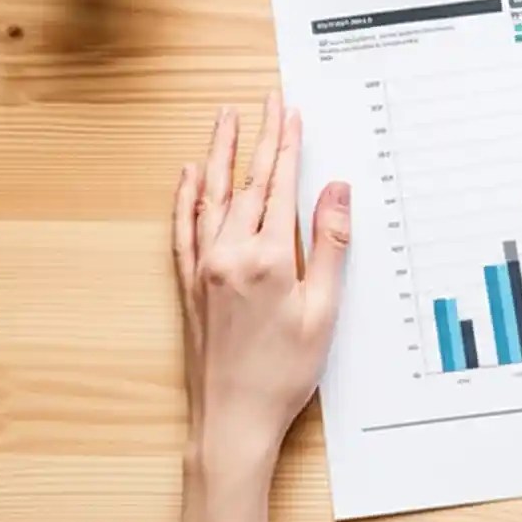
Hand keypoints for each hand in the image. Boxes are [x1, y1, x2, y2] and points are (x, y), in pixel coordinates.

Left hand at [172, 94, 350, 521]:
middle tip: (265, 102)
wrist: (233, 419)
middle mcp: (229, 255)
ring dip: (218, 155)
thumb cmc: (284, 373)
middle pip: (246, 183)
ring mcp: (204, 268)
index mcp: (268, 258)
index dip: (287, 146)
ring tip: (224, 120)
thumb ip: (331, 245)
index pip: (280, 187)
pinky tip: (189, 177)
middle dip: (258, 138)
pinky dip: (186, 199)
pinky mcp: (189, 285)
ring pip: (210, 197)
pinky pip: (184, 229)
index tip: (291, 113)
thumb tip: (338, 191)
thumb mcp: (324, 310)